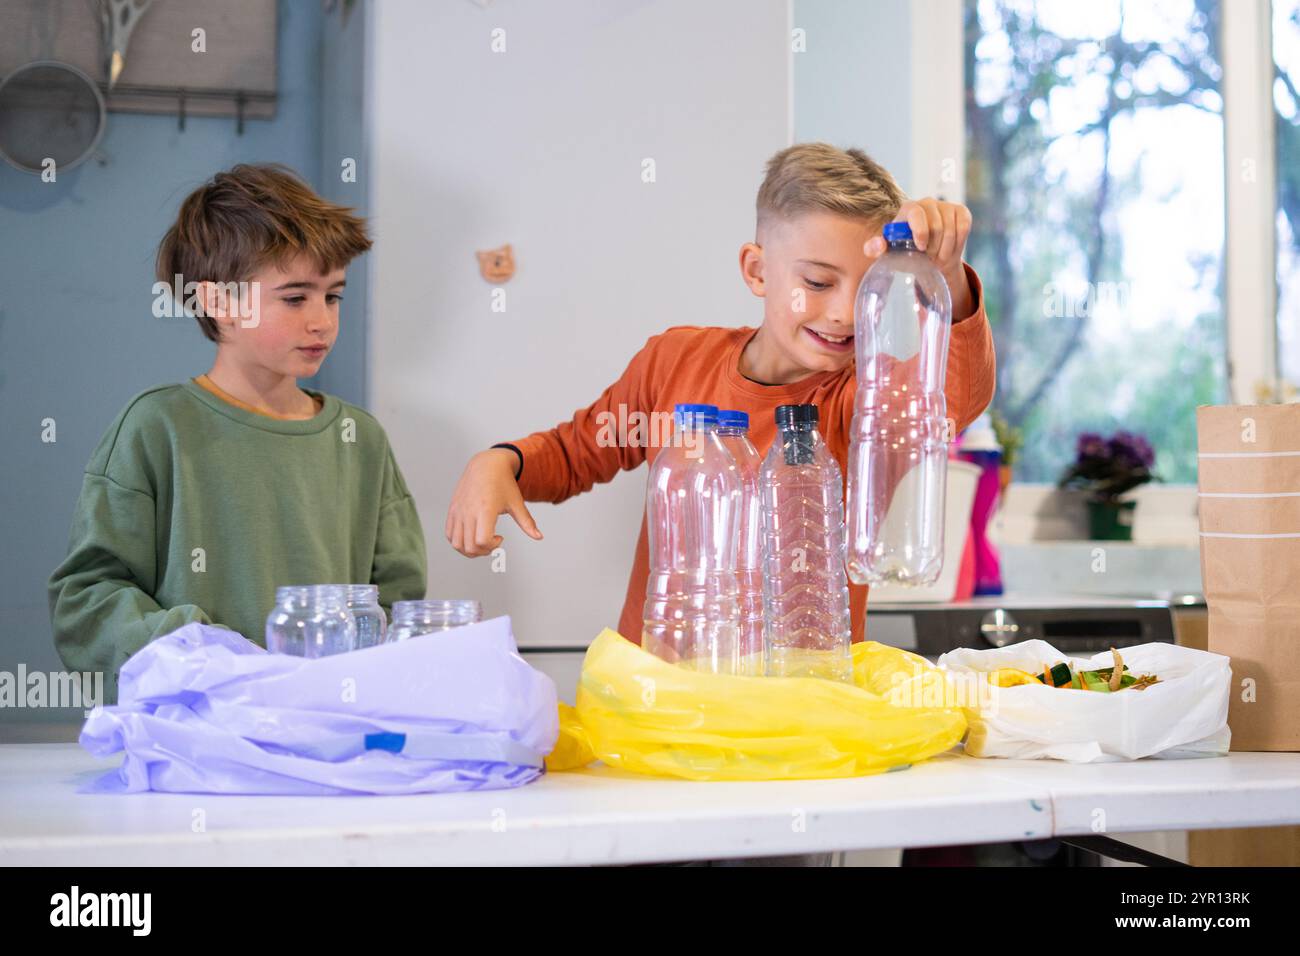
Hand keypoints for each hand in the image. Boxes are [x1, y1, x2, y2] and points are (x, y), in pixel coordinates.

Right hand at [445, 449, 542, 556]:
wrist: (486, 465)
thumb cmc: (503, 483)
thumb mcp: (516, 503)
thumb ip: (527, 522)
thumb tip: (539, 537)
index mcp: (485, 510)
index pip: (482, 541)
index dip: (492, 546)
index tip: (500, 538)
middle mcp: (469, 512)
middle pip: (469, 547)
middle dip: (483, 552)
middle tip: (492, 542)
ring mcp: (458, 511)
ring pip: (457, 544)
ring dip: (469, 550)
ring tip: (481, 541)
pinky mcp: (452, 510)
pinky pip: (449, 534)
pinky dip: (459, 541)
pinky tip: (472, 534)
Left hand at [865, 198, 974, 318]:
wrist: (930, 258)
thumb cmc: (906, 254)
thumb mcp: (888, 254)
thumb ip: (875, 249)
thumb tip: (879, 244)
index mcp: (908, 209)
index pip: (916, 213)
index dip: (920, 231)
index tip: (921, 248)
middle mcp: (927, 203)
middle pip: (937, 226)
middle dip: (933, 248)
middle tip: (928, 257)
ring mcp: (945, 205)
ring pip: (951, 230)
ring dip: (944, 250)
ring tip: (936, 256)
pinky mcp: (961, 211)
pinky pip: (963, 228)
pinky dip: (957, 244)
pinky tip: (949, 248)